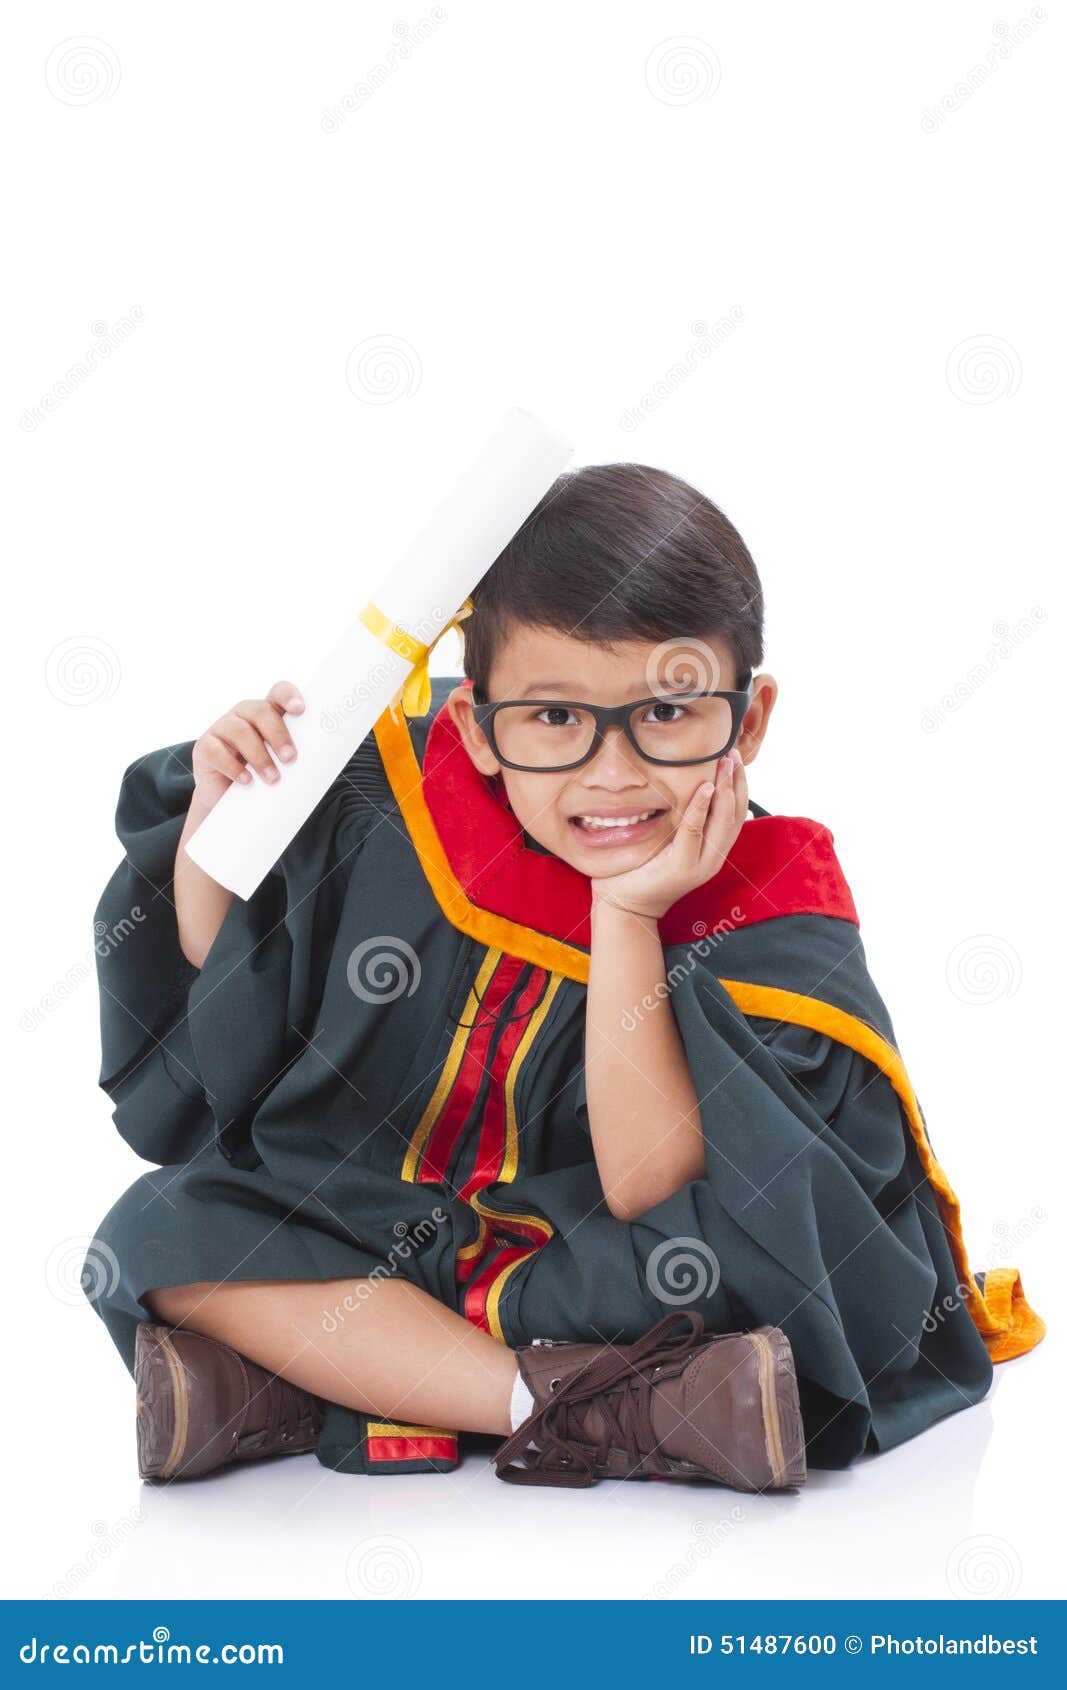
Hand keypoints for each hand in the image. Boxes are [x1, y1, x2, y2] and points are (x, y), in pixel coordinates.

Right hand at [191, 681, 304, 811]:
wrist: (226, 800)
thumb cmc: (260, 776)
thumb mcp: (278, 762)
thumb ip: (292, 754)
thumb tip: (320, 763)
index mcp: (266, 714)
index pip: (278, 693)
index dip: (289, 696)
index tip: (300, 710)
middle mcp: (242, 715)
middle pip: (260, 711)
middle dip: (278, 735)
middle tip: (290, 759)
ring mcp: (221, 728)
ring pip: (240, 731)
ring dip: (260, 756)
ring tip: (272, 778)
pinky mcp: (204, 747)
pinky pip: (217, 751)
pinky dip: (234, 767)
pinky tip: (247, 781)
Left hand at [589, 748, 747, 921]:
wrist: (625, 906)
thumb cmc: (643, 869)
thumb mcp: (670, 842)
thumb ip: (685, 823)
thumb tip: (694, 792)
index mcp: (713, 851)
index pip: (737, 814)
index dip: (740, 785)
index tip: (734, 758)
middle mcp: (713, 859)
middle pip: (735, 815)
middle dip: (736, 781)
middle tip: (731, 753)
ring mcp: (699, 865)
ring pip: (722, 822)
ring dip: (725, 789)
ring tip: (724, 764)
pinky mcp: (681, 867)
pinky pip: (694, 831)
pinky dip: (701, 808)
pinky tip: (705, 788)